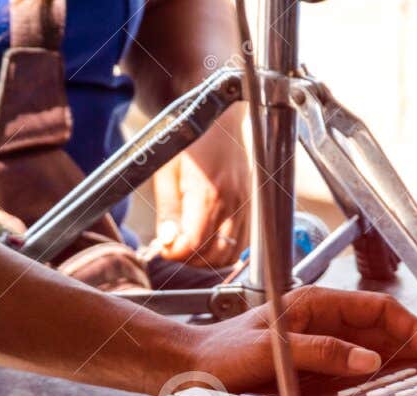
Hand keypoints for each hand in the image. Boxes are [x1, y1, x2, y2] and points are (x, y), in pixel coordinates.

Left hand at [152, 107, 249, 268]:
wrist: (219, 116)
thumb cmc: (190, 140)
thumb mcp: (165, 172)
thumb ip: (167, 211)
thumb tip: (167, 242)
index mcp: (208, 193)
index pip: (193, 245)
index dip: (174, 253)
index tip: (163, 246)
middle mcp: (233, 202)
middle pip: (213, 256)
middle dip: (189, 258)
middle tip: (174, 245)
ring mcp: (247, 205)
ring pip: (230, 255)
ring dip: (208, 257)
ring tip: (190, 243)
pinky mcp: (253, 205)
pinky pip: (243, 244)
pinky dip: (226, 250)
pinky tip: (210, 238)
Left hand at [180, 286, 416, 392]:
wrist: (188, 369)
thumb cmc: (220, 354)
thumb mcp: (274, 352)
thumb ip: (322, 353)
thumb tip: (371, 361)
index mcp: (315, 304)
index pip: (379, 308)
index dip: (411, 328)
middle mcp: (319, 320)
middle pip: (378, 331)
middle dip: (409, 349)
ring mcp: (313, 342)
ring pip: (365, 351)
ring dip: (392, 367)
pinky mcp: (306, 365)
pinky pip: (346, 370)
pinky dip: (366, 381)